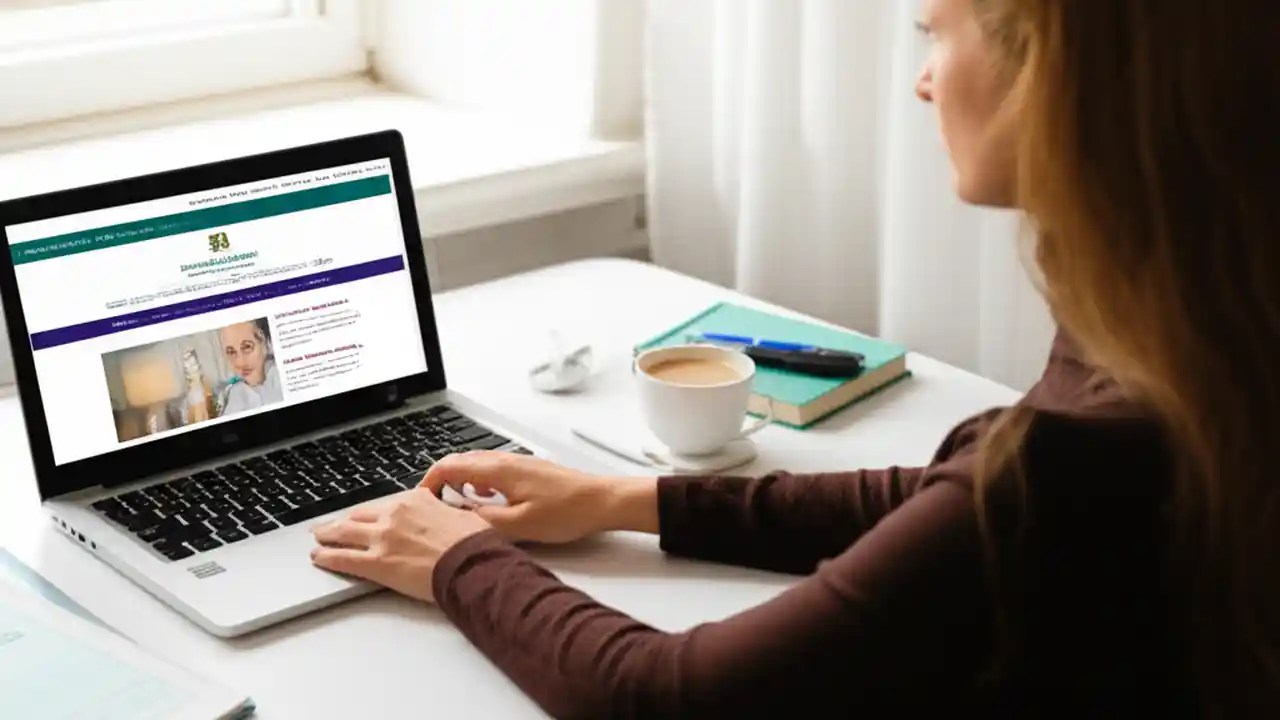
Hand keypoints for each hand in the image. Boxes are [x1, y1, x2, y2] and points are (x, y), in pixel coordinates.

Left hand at [310, 487, 490, 602]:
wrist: (473, 563)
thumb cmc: (474, 544)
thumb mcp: (462, 516)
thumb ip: (443, 515)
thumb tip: (447, 519)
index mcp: (416, 500)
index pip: (385, 505)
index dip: (373, 514)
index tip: (368, 517)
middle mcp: (395, 514)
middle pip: (360, 515)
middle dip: (345, 521)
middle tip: (333, 525)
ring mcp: (383, 537)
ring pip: (345, 532)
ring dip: (328, 535)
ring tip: (319, 538)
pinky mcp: (377, 562)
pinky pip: (343, 557)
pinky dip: (327, 557)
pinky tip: (319, 558)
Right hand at [420, 451, 658, 543]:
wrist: (602, 500)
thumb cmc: (567, 511)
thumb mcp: (518, 525)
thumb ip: (482, 521)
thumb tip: (456, 520)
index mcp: (498, 470)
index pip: (448, 466)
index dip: (429, 483)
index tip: (421, 501)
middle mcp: (504, 460)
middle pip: (459, 461)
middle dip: (441, 482)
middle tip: (434, 506)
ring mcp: (517, 462)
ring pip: (475, 465)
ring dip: (460, 481)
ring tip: (459, 506)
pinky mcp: (527, 469)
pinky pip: (492, 469)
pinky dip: (479, 481)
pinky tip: (488, 500)